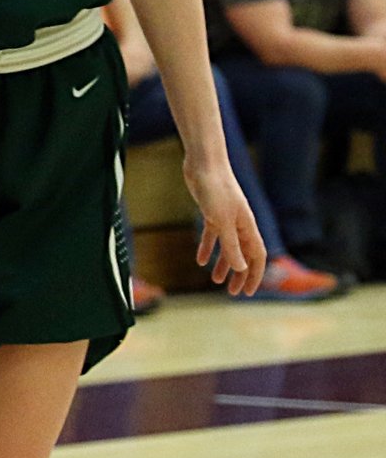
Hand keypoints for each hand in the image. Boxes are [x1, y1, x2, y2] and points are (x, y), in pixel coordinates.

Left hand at [186, 156, 265, 295]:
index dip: (254, 275)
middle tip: (232, 292)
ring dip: (224, 264)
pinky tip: (200, 260)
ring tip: (216, 280)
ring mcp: (226, 218)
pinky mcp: (212, 212)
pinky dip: (208, 248)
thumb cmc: (216, 190)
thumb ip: (231, 244)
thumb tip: (240, 268)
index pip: (257, 256)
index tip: (247, 292)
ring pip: (228, 246)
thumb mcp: (222, 221)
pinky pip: (213, 235)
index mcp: (248, 226)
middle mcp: (240, 224)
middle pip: (244, 254)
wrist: (204, 165)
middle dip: (240, 274)